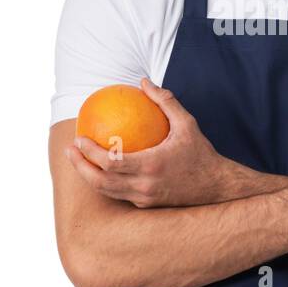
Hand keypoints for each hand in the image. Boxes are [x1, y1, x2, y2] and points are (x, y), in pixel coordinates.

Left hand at [66, 77, 230, 207]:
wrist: (218, 188)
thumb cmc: (202, 154)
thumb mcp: (187, 124)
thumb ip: (165, 101)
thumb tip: (144, 81)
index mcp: (151, 165)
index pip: (110, 161)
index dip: (89, 152)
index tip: (79, 138)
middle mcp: (144, 185)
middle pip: (100, 181)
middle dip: (80, 166)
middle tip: (70, 150)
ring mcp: (145, 199)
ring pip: (107, 192)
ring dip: (89, 177)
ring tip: (78, 160)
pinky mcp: (147, 205)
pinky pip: (120, 195)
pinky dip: (106, 183)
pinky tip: (100, 169)